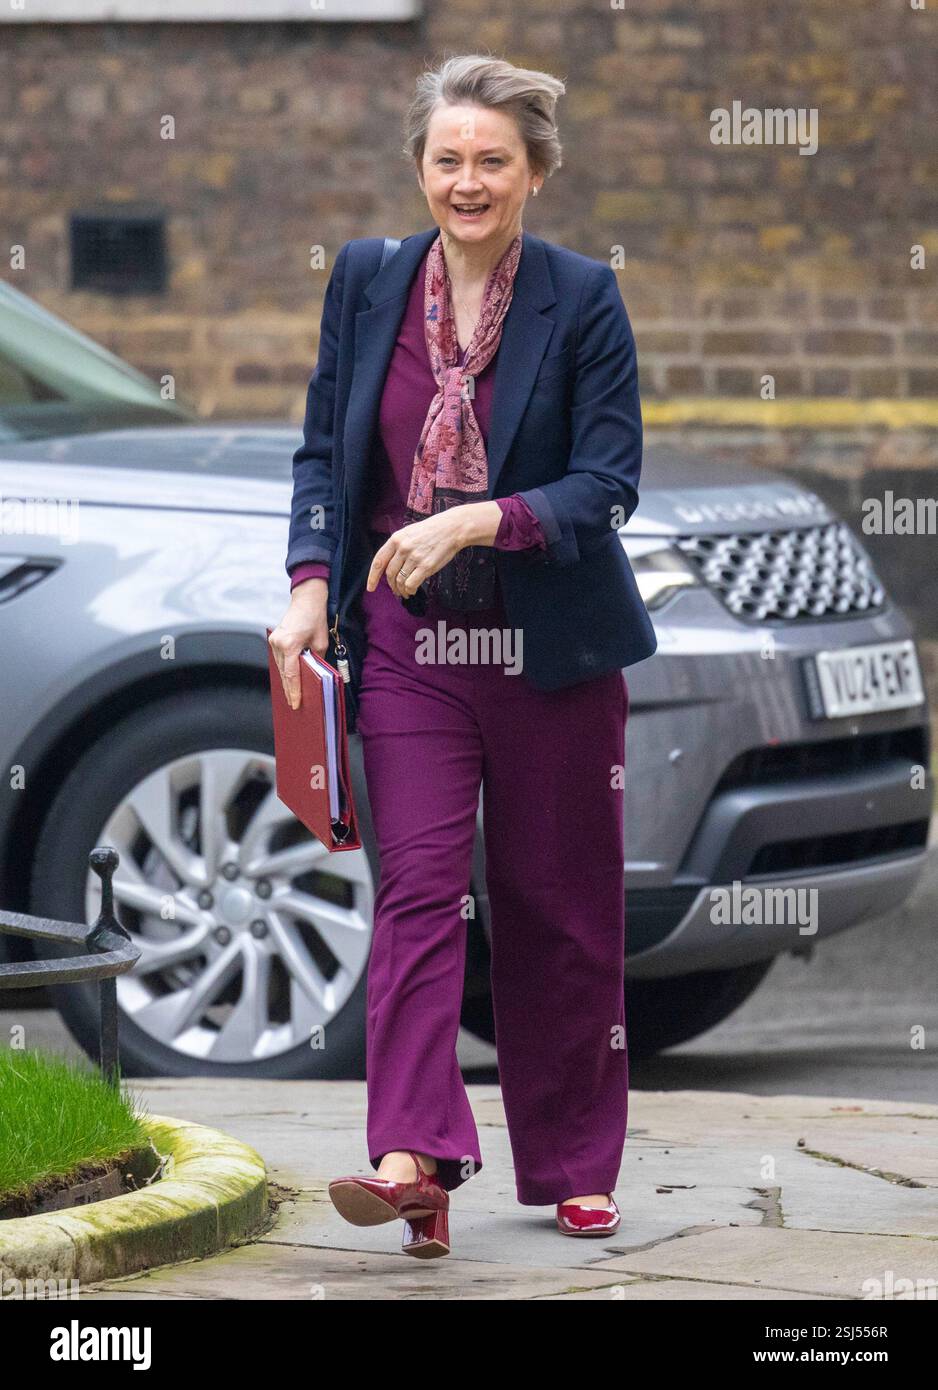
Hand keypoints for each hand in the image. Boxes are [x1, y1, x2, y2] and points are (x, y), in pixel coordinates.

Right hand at [269, 578, 329, 709]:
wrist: (306, 599)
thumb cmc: (315, 618)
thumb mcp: (321, 642)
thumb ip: (316, 660)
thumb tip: (314, 676)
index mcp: (290, 644)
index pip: (292, 674)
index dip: (294, 691)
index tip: (296, 703)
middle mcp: (278, 643)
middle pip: (284, 673)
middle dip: (289, 690)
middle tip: (294, 706)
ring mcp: (273, 641)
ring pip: (280, 667)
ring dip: (286, 681)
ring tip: (292, 697)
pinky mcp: (274, 639)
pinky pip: (279, 660)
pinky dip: (284, 670)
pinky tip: (289, 680)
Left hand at [367, 503, 501, 596]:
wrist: (452, 529)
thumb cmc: (432, 531)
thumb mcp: (409, 532)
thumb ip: (398, 546)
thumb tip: (390, 566)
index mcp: (396, 539)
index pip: (378, 561)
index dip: (372, 577)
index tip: (370, 587)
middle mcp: (403, 548)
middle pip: (389, 574)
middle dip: (391, 585)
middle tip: (396, 590)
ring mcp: (414, 558)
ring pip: (400, 581)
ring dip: (401, 590)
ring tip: (406, 592)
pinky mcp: (426, 566)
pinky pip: (411, 584)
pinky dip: (410, 590)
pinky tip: (413, 590)